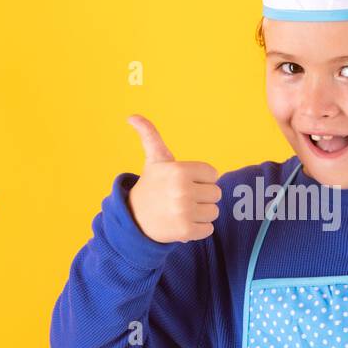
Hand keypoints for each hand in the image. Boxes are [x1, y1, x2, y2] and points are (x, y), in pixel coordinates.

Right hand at [125, 115, 221, 242]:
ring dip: (201, 214)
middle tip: (182, 198)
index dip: (202, 179)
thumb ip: (149, 135)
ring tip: (182, 210)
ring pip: (214, 212)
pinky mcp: (185, 231)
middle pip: (216, 194)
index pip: (213, 174)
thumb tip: (132, 116)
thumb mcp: (154, 159)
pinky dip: (199, 229)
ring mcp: (184, 212)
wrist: (134, 218)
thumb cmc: (152, 186)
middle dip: (202, 196)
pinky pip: (209, 229)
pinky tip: (182, 223)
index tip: (185, 182)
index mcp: (180, 170)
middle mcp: (182, 190)